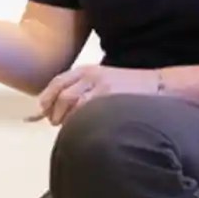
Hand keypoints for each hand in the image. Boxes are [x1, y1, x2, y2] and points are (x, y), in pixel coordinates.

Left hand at [34, 65, 159, 125]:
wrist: (158, 86)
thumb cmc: (130, 89)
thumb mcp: (103, 81)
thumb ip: (82, 90)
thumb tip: (61, 109)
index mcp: (87, 70)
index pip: (57, 82)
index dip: (45, 98)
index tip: (40, 112)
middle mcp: (90, 74)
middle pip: (61, 95)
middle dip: (54, 112)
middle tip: (56, 123)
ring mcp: (100, 85)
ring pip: (70, 102)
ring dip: (65, 118)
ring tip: (70, 128)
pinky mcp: (109, 96)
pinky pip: (85, 110)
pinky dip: (78, 120)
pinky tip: (82, 127)